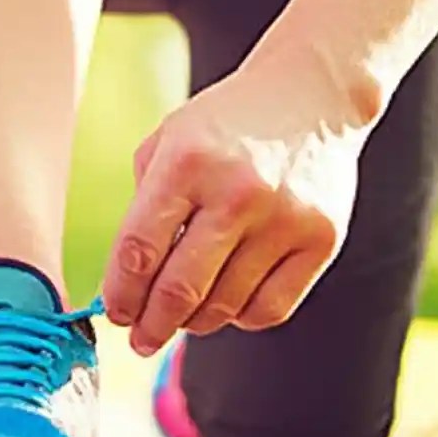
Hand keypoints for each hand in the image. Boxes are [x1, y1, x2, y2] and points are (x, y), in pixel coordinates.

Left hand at [102, 59, 369, 355]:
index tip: (115, 313)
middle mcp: (237, 192)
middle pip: (180, 289)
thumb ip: (142, 209)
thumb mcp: (166, 144)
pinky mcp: (322, 239)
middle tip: (139, 340)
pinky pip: (269, 309)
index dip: (120, 293)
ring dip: (192, 322)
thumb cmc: (223, 128)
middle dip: (150, 326)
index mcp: (186, 164)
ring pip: (223, 306)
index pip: (138, 250)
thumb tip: (126, 285)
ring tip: (180, 317)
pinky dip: (239, 316)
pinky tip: (226, 302)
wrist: (310, 96)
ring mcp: (284, 219)